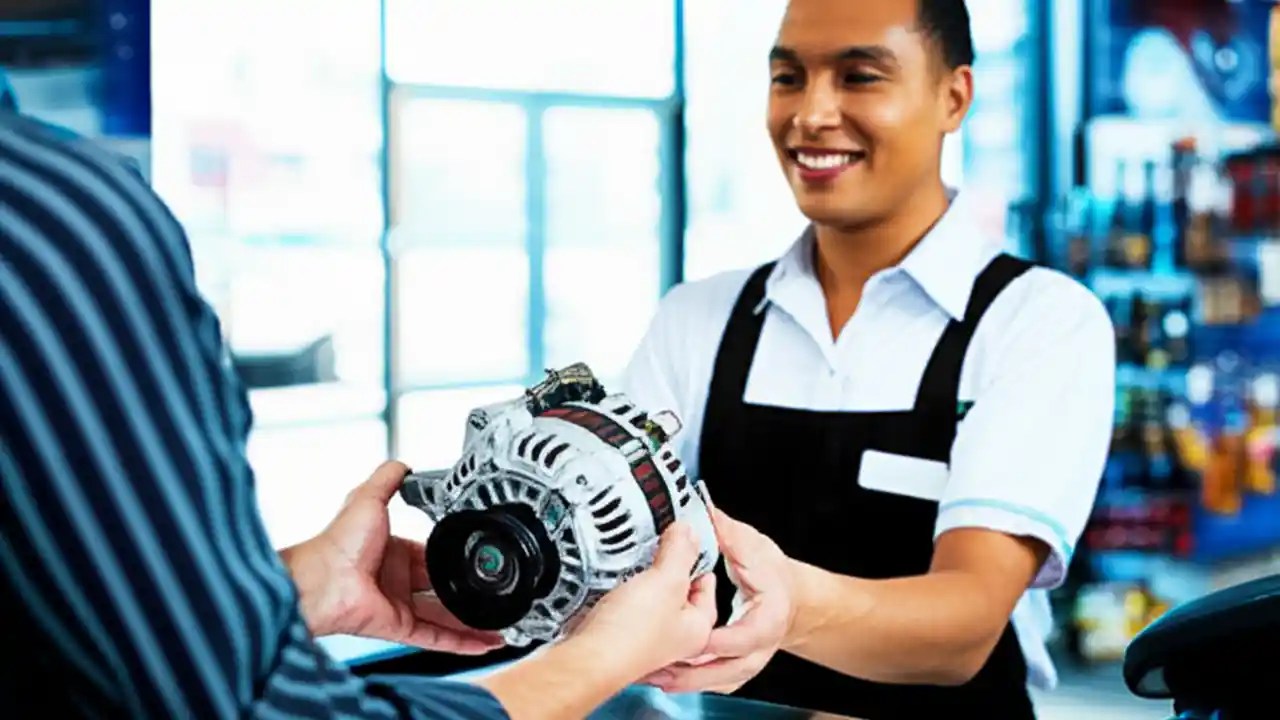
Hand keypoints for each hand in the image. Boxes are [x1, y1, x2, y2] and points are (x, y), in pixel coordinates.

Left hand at [281, 461, 503, 654]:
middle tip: (493, 591)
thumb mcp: (368, 497)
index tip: (474, 555)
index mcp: (391, 552)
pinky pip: (435, 637)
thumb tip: (403, 464)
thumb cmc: (337, 542)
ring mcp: (397, 606)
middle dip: (467, 591)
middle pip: (441, 587)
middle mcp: (394, 580)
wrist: (320, 579)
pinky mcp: (399, 627)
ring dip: (471, 621)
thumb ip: (388, 479)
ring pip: (444, 616)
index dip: (453, 555)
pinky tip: (482, 640)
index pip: (431, 554)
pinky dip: (460, 641)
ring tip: (498, 623)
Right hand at [566, 522, 717, 679]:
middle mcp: (674, 637)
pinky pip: (626, 604)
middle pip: (677, 590)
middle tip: (659, 546)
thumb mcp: (666, 581)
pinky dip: (622, 591)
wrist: (586, 657)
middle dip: (667, 567)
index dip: (697, 558)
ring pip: (650, 596)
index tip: (685, 537)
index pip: (707, 584)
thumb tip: (689, 531)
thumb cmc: (630, 635)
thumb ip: (680, 552)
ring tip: (636, 561)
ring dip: (642, 578)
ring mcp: (646, 637)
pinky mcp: (620, 635)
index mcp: (698, 627)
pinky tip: (615, 581)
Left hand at [643, 508, 796, 694]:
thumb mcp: (755, 548)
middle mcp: (759, 648)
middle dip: (691, 670)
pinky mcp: (733, 669)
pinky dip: (686, 681)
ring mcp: (746, 663)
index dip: (716, 640)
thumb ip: (729, 533)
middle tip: (659, 664)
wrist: (790, 599)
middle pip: (725, 669)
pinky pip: (709, 682)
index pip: (743, 637)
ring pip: (715, 681)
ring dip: (684, 679)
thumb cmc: (775, 576)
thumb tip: (706, 511)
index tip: (692, 639)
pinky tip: (661, 675)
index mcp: (767, 620)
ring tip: (653, 672)